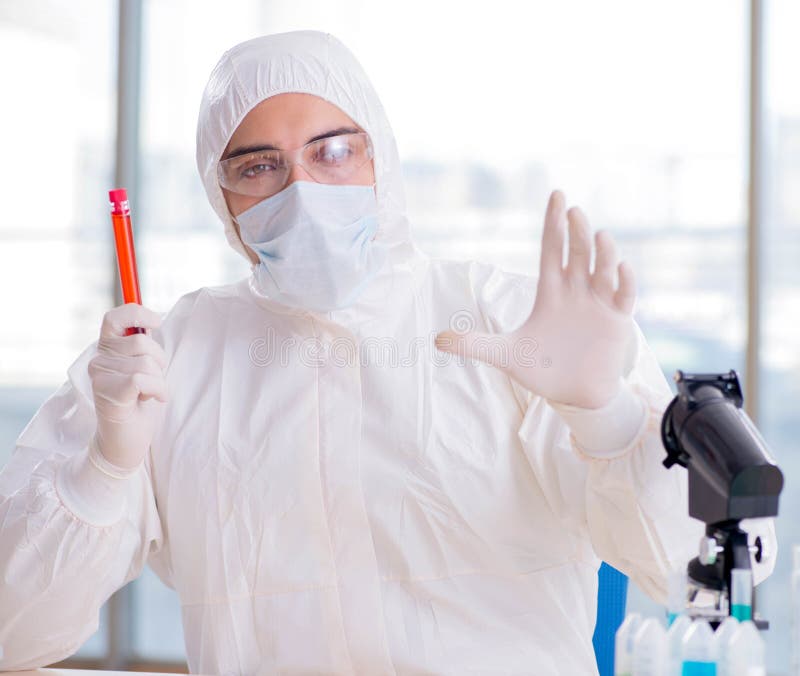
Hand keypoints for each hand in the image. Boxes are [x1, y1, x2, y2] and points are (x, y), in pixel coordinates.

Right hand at [88, 304, 167, 469]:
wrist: (125, 443)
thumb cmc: (137, 405)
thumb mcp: (142, 369)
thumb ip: (142, 348)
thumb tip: (153, 321)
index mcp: (106, 350)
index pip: (115, 318)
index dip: (137, 313)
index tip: (156, 322)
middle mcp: (98, 360)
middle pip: (141, 342)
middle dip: (159, 361)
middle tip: (153, 381)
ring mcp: (100, 377)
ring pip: (146, 362)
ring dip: (159, 379)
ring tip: (149, 393)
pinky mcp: (108, 394)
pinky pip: (142, 379)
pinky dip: (157, 389)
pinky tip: (155, 399)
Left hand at [435, 190, 636, 408]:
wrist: (573, 396)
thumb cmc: (542, 369)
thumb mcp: (503, 355)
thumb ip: (473, 344)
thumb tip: (436, 339)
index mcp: (551, 292)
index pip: (552, 249)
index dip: (554, 224)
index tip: (557, 195)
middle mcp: (576, 291)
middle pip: (577, 253)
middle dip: (576, 231)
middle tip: (572, 210)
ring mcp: (599, 304)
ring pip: (603, 269)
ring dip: (603, 252)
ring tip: (599, 234)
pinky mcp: (617, 321)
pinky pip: (624, 297)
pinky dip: (624, 282)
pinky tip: (620, 268)